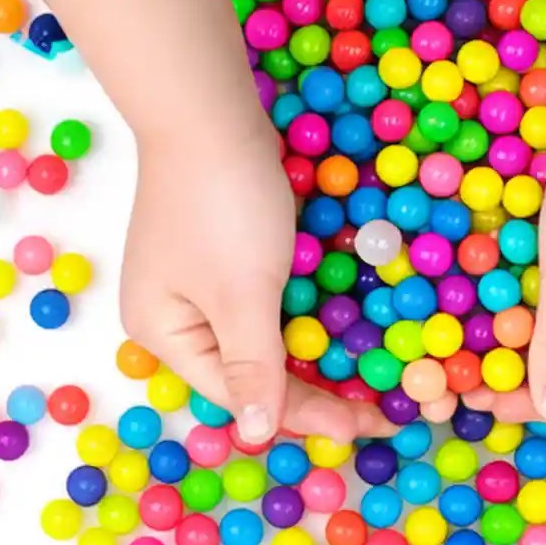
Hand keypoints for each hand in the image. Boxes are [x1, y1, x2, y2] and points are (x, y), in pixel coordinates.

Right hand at [120, 130, 394, 443]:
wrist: (211, 108)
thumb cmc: (220, 205)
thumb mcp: (241, 295)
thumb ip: (254, 367)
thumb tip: (253, 436)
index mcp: (166, 334)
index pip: (242, 394)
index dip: (305, 414)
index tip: (364, 426)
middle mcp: (179, 316)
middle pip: (255, 372)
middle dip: (317, 393)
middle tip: (380, 412)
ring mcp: (203, 282)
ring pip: (270, 339)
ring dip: (320, 359)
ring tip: (374, 383)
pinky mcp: (230, 253)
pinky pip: (276, 302)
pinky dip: (312, 319)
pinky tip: (352, 333)